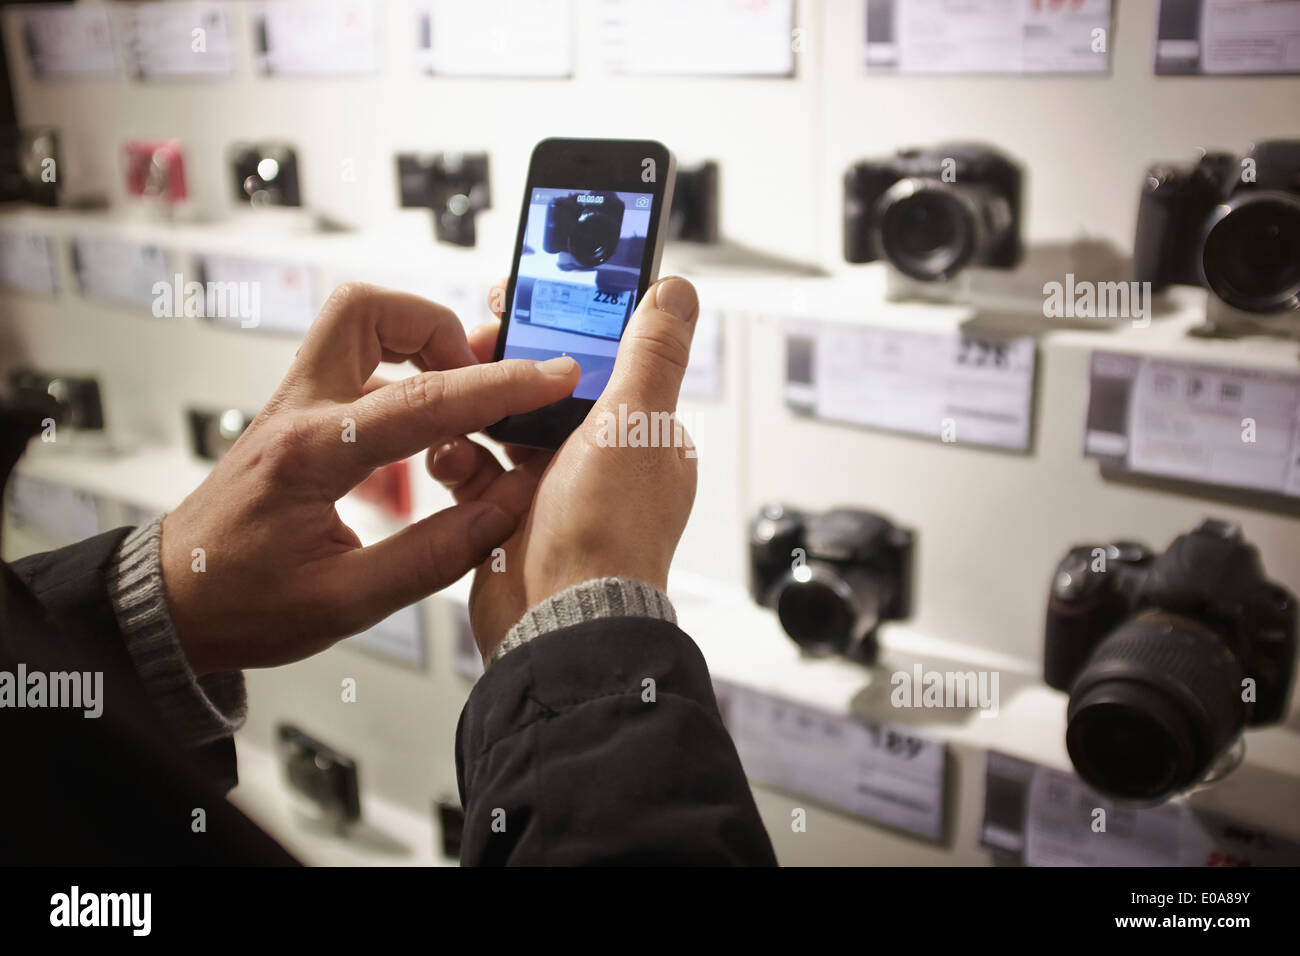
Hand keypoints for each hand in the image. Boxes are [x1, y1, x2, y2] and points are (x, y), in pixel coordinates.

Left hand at [160, 283, 580, 675]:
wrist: (171, 605)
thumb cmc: (241, 605)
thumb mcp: (345, 603)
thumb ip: (433, 556)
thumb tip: (505, 509)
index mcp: (311, 455)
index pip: (424, 400)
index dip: (500, 386)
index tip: (553, 376)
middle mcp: (298, 412)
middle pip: (370, 311)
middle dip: (440, 328)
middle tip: (479, 381)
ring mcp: (292, 407)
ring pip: (359, 324)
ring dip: (420, 345)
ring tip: (459, 404)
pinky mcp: (297, 418)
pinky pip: (357, 366)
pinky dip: (405, 379)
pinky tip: (427, 432)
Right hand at [429, 276, 700, 657]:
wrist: (556, 620)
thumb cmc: (607, 535)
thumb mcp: (634, 424)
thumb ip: (651, 354)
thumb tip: (678, 292)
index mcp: (641, 434)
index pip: (604, 357)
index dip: (564, 324)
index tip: (527, 295)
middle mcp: (601, 460)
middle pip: (546, 386)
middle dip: (507, 365)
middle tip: (474, 344)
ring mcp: (553, 488)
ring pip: (503, 424)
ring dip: (475, 410)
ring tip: (457, 400)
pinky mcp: (509, 514)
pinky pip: (476, 469)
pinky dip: (459, 460)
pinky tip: (452, 457)